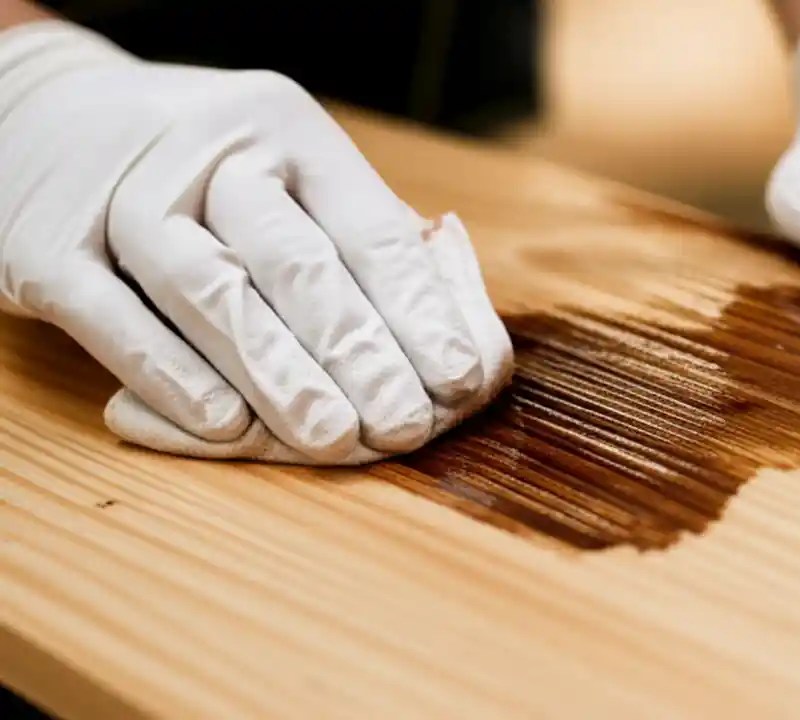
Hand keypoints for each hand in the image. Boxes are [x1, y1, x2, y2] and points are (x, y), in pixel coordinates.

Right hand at [0, 22, 512, 463]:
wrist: (41, 121)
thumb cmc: (206, 172)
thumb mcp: (289, 173)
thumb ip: (368, 241)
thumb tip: (460, 335)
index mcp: (286, 127)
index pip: (367, 229)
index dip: (420, 310)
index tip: (463, 378)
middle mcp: (209, 149)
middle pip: (298, 263)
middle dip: (361, 352)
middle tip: (407, 424)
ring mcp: (123, 194)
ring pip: (212, 294)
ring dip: (279, 376)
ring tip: (335, 439)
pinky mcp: (47, 246)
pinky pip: (116, 321)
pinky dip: (174, 378)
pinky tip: (227, 428)